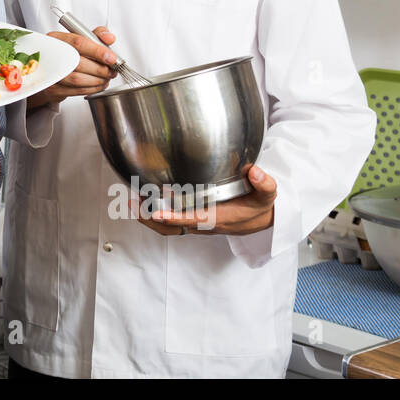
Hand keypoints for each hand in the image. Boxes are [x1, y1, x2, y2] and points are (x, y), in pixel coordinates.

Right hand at [26, 27, 119, 110]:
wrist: (52, 70)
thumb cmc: (69, 53)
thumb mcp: (82, 38)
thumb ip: (97, 35)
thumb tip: (109, 38)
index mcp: (57, 38)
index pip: (79, 43)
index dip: (98, 51)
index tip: (112, 58)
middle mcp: (51, 54)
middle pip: (79, 63)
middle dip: (100, 69)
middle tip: (112, 70)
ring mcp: (51, 73)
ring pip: (78, 79)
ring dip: (98, 80)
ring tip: (107, 77)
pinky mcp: (53, 88)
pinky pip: (76, 91)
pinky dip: (92, 89)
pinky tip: (99, 84)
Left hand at [137, 165, 276, 235]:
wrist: (262, 221)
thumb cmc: (260, 207)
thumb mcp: (268, 196)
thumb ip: (265, 184)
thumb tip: (256, 171)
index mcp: (219, 219)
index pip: (193, 220)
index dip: (174, 218)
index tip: (157, 213)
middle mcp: (204, 224)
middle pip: (171, 228)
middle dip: (150, 219)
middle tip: (132, 202)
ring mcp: (197, 223)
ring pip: (168, 227)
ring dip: (148, 217)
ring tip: (131, 200)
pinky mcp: (194, 220)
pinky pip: (170, 222)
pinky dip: (155, 214)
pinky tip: (145, 199)